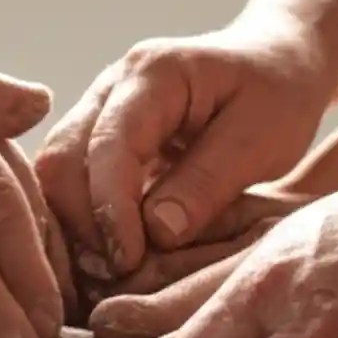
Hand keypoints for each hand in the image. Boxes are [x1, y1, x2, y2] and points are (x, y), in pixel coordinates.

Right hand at [35, 16, 334, 279]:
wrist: (278, 61)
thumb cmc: (280, 94)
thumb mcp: (263, 138)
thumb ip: (208, 182)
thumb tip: (155, 232)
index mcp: (154, 74)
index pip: (108, 145)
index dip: (110, 209)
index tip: (127, 261)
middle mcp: (112, 87)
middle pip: (62, 159)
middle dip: (82, 223)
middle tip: (118, 276)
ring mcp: (101, 112)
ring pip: (57, 174)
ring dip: (76, 227)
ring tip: (113, 273)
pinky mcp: (103, 140)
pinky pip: (74, 183)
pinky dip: (84, 222)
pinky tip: (111, 258)